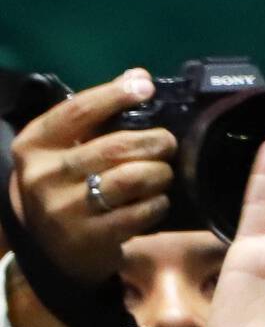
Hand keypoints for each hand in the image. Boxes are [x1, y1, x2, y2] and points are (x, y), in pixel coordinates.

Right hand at [9, 68, 175, 285]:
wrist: (51, 249)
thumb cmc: (63, 187)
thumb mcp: (64, 149)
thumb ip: (96, 115)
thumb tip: (139, 77)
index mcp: (35, 144)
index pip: (79, 110)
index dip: (116, 95)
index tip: (146, 87)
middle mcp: (45, 176)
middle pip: (112, 148)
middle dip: (151, 142)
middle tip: (167, 142)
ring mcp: (66, 211)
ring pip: (128, 180)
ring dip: (158, 173)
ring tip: (164, 172)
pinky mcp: (91, 239)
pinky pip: (137, 214)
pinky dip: (156, 204)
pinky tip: (158, 200)